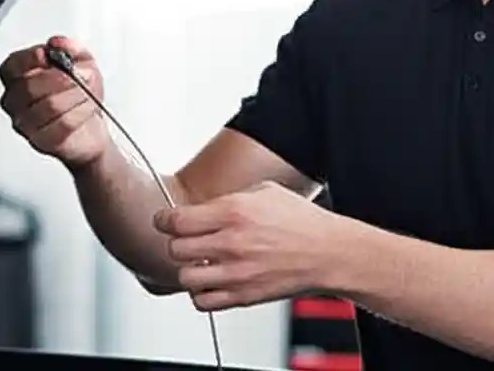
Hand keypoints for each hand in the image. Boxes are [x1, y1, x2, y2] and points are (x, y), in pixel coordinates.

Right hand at [0, 35, 109, 169]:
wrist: (90, 130)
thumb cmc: (80, 94)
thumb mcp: (82, 63)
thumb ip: (72, 48)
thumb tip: (58, 42)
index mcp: (17, 76)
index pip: (12, 66)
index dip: (30, 60)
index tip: (48, 56)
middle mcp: (15, 100)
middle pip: (29, 87)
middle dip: (62, 79)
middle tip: (80, 77)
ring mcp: (24, 123)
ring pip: (47, 106)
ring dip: (75, 96)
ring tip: (87, 93)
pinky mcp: (40, 141)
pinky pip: (60, 126)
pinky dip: (79, 114)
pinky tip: (87, 108)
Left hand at [154, 182, 341, 310]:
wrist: (329, 253)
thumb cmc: (303, 222)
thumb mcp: (267, 191)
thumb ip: (231, 198)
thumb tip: (205, 206)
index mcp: (235, 211)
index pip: (176, 220)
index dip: (164, 220)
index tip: (165, 221)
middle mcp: (232, 242)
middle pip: (175, 249)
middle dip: (179, 243)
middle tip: (189, 240)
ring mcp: (236, 273)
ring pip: (184, 277)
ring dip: (190, 268)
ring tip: (202, 262)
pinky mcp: (243, 296)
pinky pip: (202, 302)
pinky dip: (202, 292)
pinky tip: (214, 280)